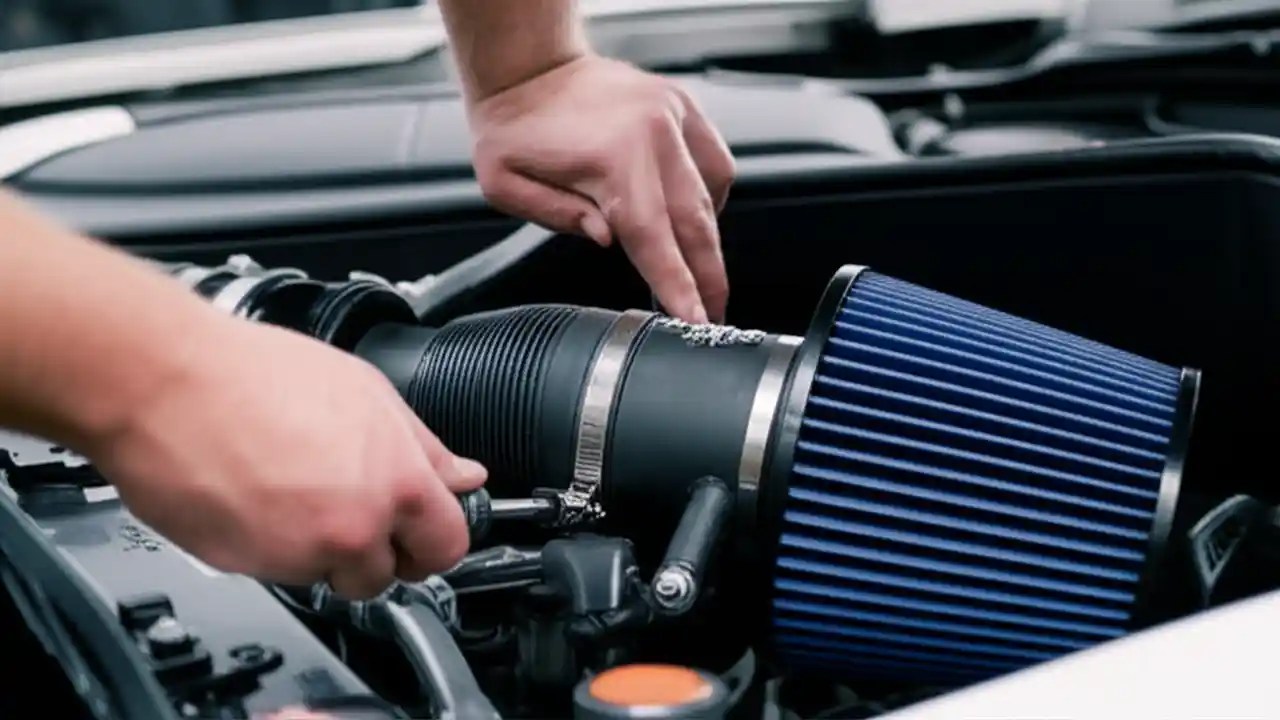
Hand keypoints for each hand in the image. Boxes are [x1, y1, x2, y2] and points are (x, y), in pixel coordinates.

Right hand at [87, 317, 485, 599]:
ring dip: (320, 550)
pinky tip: (260, 498)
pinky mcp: (249, 570)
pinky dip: (273, 548)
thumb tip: (464, 474)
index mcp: (398, 484)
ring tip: (293, 490)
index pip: (449, 546)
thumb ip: (424, 446)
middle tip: (347, 506)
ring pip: (331, 576)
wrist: (165, 384)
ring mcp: (300, 556)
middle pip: (389, 575)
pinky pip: (279, 573)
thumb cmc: (256, 375)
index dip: (433, 539)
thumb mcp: (367, 392)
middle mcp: (355, 529)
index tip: (421, 532)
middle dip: (376, 551)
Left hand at [467, 54, 734, 323]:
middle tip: (713, 316)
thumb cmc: (512, 128)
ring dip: (708, 237)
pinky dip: (709, 195)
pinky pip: (715, 162)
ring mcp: (673, 113)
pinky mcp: (683, 105)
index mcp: (612, 155)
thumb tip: (610, 238)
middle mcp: (653, 131)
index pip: (654, 238)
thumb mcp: (504, 184)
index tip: (696, 321)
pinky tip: (690, 215)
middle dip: (709, 277)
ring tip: (696, 267)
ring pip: (712, 193)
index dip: (677, 285)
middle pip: (696, 223)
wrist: (528, 67)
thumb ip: (557, 217)